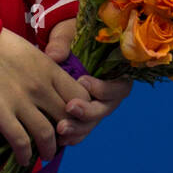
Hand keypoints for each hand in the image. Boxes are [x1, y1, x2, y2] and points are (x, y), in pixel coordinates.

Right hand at [0, 26, 91, 167]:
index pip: (80, 96)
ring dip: (50, 149)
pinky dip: (25, 154)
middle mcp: (41, 87)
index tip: (73, 118)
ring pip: (47, 135)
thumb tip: (50, 86)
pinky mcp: (1, 114)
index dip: (82, 112)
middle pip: (68, 118)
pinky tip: (23, 159)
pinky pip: (21, 141)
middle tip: (61, 139)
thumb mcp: (29, 51)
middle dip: (69, 134)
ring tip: (46, 154)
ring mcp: (21, 101)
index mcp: (49, 69)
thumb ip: (43, 69)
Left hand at [43, 18, 131, 145]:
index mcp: (115, 73)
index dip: (104, 88)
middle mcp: (108, 94)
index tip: (83, 81)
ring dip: (78, 128)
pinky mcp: (82, 115)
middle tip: (69, 108)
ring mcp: (95, 107)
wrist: (60, 45)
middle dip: (88, 112)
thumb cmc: (69, 35)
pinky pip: (81, 130)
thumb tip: (53, 55)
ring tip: (60, 129)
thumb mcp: (66, 33)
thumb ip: (61, 42)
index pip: (119, 87)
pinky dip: (72, 136)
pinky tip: (59, 139)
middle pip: (105, 110)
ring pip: (92, 124)